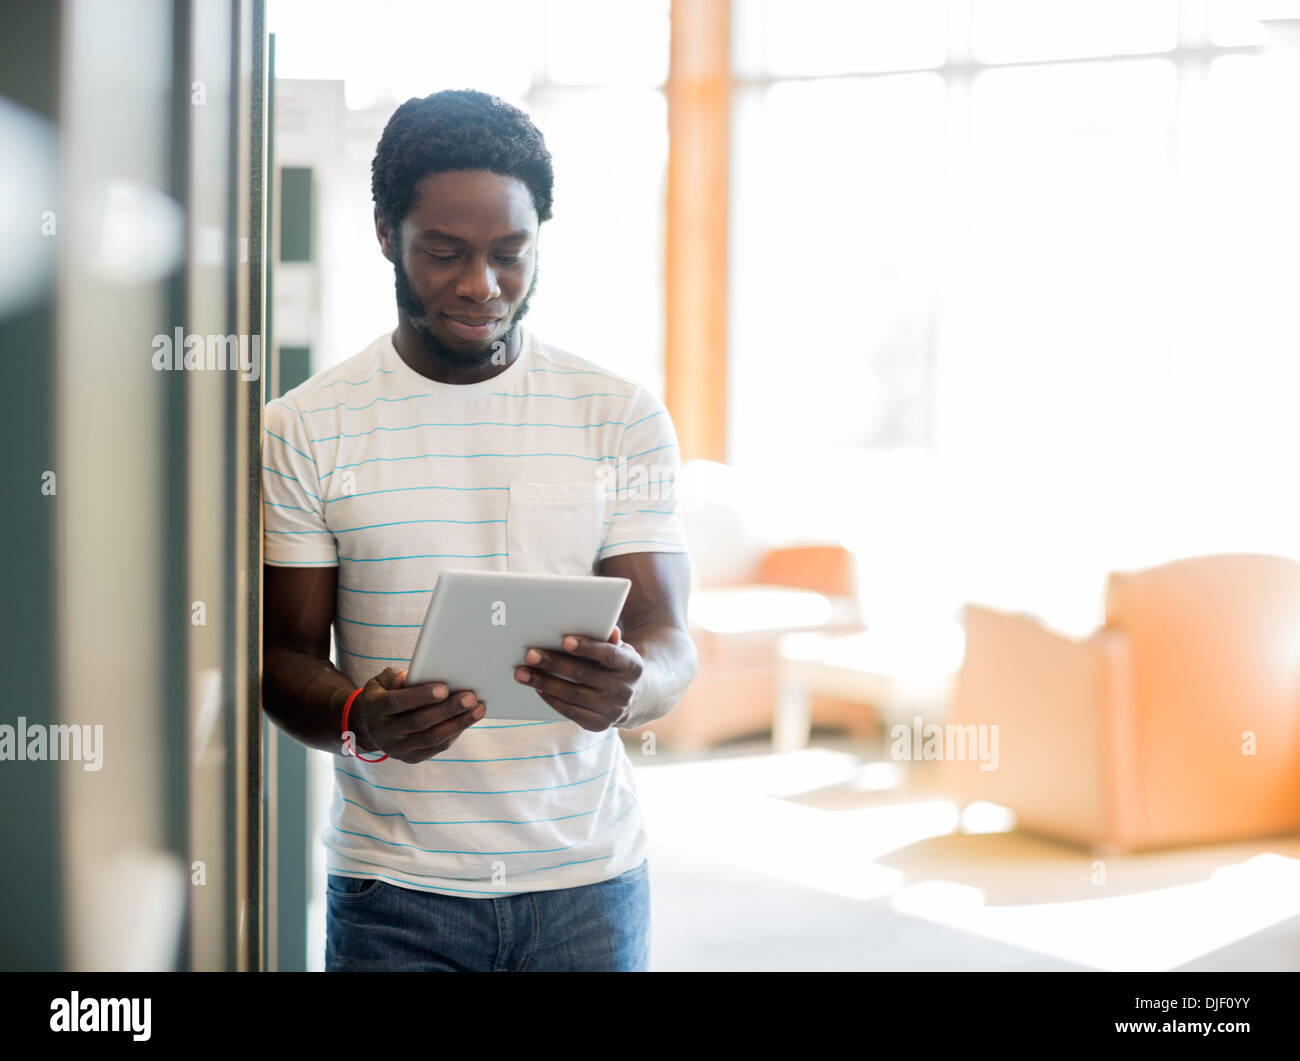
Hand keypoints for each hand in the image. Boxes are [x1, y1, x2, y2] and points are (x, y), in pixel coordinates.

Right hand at [348, 666, 483, 763]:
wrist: (368, 725)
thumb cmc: (383, 693)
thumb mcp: (382, 681)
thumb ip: (397, 678)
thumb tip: (417, 677)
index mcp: (375, 708)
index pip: (398, 703)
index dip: (421, 696)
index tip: (444, 688)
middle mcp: (383, 732)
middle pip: (419, 722)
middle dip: (448, 709)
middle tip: (470, 697)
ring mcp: (396, 748)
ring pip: (431, 738)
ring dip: (458, 723)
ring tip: (479, 709)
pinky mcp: (410, 758)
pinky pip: (436, 747)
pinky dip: (454, 733)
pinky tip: (468, 720)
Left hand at [513, 626, 644, 731]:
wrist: (635, 696)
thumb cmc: (617, 664)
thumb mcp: (620, 649)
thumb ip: (610, 639)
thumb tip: (608, 629)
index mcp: (632, 667)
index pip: (609, 655)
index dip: (587, 648)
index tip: (565, 640)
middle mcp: (623, 690)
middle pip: (584, 675)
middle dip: (554, 663)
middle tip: (530, 655)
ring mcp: (611, 710)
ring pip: (572, 695)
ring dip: (544, 682)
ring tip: (522, 673)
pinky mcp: (598, 725)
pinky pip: (570, 711)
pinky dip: (551, 698)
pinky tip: (537, 687)